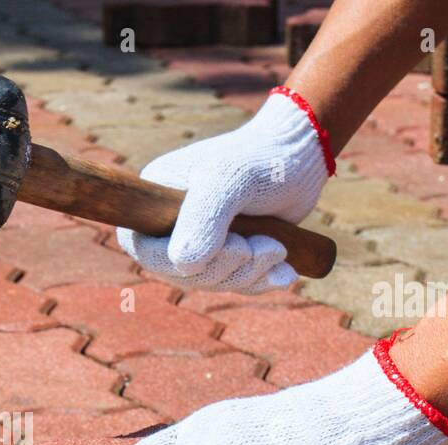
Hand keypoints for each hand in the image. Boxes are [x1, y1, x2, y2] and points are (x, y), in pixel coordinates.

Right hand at [117, 90, 330, 293]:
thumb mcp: (231, 179)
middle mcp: (168, 223)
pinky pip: (232, 283)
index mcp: (154, 200)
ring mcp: (197, 240)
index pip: (147, 251)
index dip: (186, 262)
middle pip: (182, 273)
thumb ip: (203, 219)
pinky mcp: (224, 253)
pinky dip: (260, 280)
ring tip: (279, 249)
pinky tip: (285, 271)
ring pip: (210, 281)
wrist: (300, 157)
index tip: (236, 245)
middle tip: (269, 247)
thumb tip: (183, 263)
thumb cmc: (261, 159)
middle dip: (229, 269)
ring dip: (249, 273)